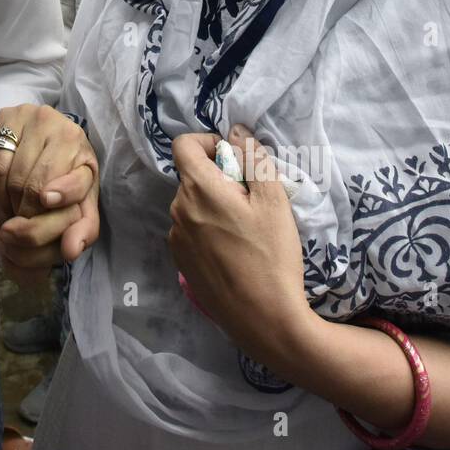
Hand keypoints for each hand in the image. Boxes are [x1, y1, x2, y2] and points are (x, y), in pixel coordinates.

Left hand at [0, 106, 99, 288]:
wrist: (11, 204)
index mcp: (14, 117)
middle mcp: (50, 122)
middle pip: (29, 183)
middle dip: (16, 211)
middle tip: (11, 219)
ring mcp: (75, 147)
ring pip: (53, 198)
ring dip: (36, 225)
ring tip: (27, 223)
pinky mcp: (91, 175)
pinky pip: (84, 202)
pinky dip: (77, 229)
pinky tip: (68, 246)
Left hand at [167, 124, 312, 369]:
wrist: (264, 318)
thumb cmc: (272, 256)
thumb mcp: (273, 201)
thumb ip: (254, 159)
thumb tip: (236, 131)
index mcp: (198, 190)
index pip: (185, 144)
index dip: (209, 143)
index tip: (235, 160)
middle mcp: (178, 210)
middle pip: (193, 176)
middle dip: (220, 178)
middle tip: (252, 202)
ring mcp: (176, 238)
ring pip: (193, 204)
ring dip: (214, 204)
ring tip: (246, 230)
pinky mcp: (181, 262)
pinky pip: (191, 229)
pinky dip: (208, 229)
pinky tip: (235, 251)